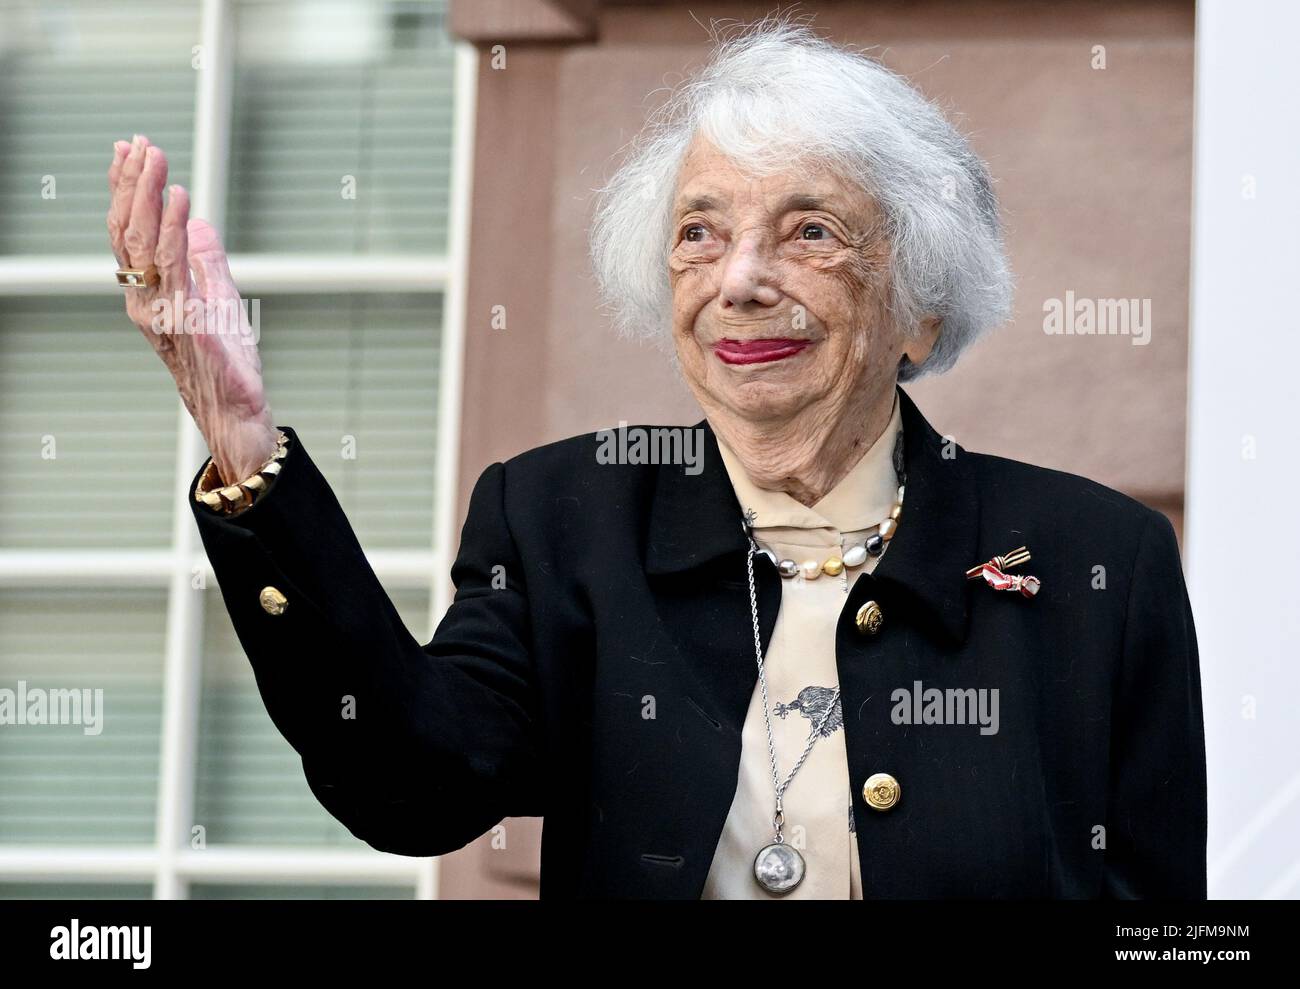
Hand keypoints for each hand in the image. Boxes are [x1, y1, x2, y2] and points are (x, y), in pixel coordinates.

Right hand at [107, 134, 278, 482]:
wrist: (237, 410)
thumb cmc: (228, 364)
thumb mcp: (220, 300)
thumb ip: (206, 262)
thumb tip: (196, 224)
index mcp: (150, 293)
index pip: (128, 233)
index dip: (125, 189)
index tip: (130, 150)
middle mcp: (145, 300)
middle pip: (126, 231)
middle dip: (131, 182)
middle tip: (141, 142)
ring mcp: (160, 311)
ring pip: (143, 243)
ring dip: (148, 195)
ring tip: (157, 158)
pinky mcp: (184, 320)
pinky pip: (173, 267)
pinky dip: (173, 228)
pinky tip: (179, 199)